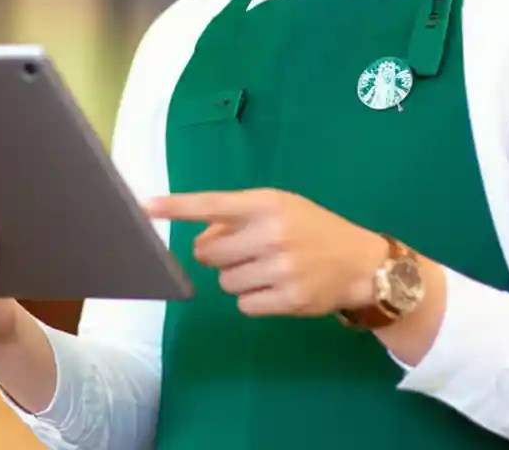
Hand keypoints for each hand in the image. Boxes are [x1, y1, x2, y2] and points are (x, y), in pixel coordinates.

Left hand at [147, 189, 388, 316]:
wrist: (362, 264)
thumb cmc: (313, 230)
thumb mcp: (281, 208)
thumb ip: (239, 217)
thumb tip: (200, 238)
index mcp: (268, 204)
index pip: (213, 204)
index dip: (177, 207)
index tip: (146, 207)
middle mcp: (272, 233)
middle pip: (208, 253)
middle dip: (217, 254)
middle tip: (244, 251)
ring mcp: (281, 268)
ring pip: (224, 282)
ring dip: (237, 278)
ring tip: (267, 269)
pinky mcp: (288, 299)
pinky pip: (244, 305)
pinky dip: (253, 299)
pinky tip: (275, 288)